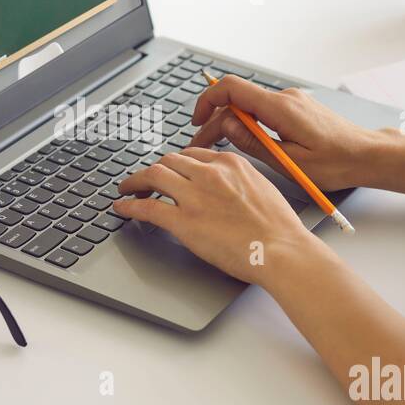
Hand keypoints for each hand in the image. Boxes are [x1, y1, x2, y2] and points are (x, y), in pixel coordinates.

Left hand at [112, 148, 317, 284]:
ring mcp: (194, 196)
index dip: (177, 163)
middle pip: (169, 161)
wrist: (282, 250)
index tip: (171, 171)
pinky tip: (122, 208)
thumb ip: (239, 181)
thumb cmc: (278, 228)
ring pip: (153, 175)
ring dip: (135, 181)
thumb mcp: (262, 188)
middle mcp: (210, 173)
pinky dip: (129, 205)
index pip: (193, 154)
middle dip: (154, 169)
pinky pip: (147, 207)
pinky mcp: (184, 221)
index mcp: (230, 163)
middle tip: (145, 180)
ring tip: (128, 189)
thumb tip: (227, 187)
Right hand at [189, 76, 379, 191]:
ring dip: (232, 123)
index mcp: (280, 108)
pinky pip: (264, 110)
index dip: (208, 101)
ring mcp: (292, 101)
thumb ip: (254, 143)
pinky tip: (247, 142)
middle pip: (237, 99)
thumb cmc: (337, 162)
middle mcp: (285, 98)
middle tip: (204, 145)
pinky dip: (249, 123)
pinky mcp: (296, 108)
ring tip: (224, 147)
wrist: (368, 155)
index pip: (232, 89)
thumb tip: (226, 127)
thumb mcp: (290, 162)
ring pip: (249, 106)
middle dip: (216, 120)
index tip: (197, 121)